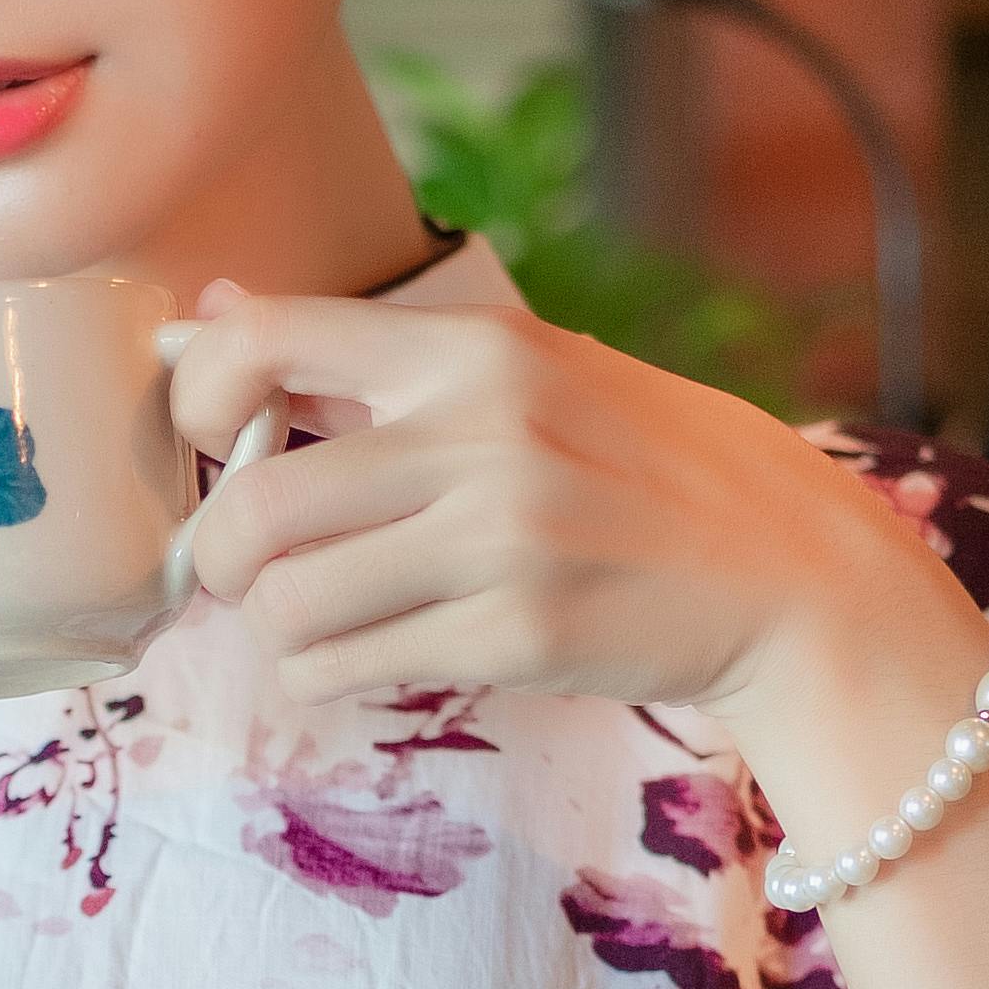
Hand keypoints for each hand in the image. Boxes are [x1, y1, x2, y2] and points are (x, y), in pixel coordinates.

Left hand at [162, 273, 961, 740]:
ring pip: (287, 601)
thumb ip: (378, 359)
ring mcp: (502, 543)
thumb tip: (214, 315)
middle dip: (218, 553)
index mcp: (476, 350)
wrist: (792, 573)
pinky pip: (345, 668)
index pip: (266, 343)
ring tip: (318, 619)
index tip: (208, 439)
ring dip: (274, 624)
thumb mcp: (536, 372)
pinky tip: (365, 656)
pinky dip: (325, 672)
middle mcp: (483, 435)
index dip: (196, 397)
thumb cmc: (651, 469)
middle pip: (254, 504)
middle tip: (244, 569)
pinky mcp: (518, 638)